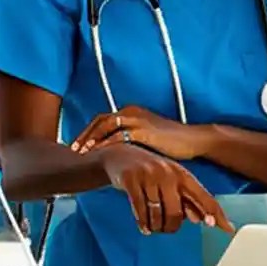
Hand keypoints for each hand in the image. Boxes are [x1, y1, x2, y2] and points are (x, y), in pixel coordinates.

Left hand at [71, 106, 208, 160]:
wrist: (193, 140)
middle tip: (73, 148)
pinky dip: (106, 144)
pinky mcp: (144, 131)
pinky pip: (119, 136)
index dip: (89, 131)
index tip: (78, 144)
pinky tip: (98, 154)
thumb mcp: (147, 138)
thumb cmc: (172, 142)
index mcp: (131, 112)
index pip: (103, 119)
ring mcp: (138, 120)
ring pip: (106, 126)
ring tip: (81, 152)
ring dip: (92, 139)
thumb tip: (117, 152)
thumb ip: (131, 140)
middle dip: (85, 134)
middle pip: (100, 120)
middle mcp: (132, 112)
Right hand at [97, 143, 234, 234]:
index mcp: (183, 175)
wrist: (120, 155)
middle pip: (176, 213)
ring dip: (155, 226)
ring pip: (157, 214)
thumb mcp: (171, 182)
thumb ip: (186, 200)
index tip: (227, 229)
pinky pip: (140, 210)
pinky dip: (143, 223)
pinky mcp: (131, 180)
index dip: (215, 214)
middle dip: (171, 227)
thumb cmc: (150, 172)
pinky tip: (144, 227)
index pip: (204, 197)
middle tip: (165, 229)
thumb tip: (200, 219)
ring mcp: (149, 176)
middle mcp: (169, 174)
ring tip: (152, 226)